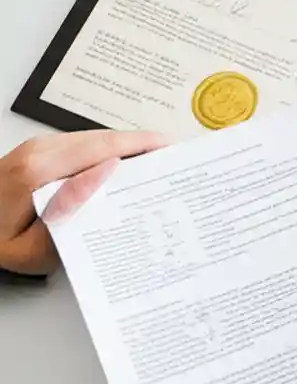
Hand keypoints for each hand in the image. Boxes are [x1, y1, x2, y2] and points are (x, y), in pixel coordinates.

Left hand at [0, 130, 168, 273]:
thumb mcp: (33, 245)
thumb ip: (70, 210)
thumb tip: (105, 172)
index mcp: (38, 168)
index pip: (104, 147)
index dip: (142, 144)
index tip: (172, 148)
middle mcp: (39, 149)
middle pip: (104, 138)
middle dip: (142, 144)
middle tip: (175, 156)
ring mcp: (37, 147)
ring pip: (94, 138)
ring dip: (126, 148)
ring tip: (158, 161)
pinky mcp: (37, 151)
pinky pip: (82, 144)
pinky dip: (108, 151)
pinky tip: (124, 166)